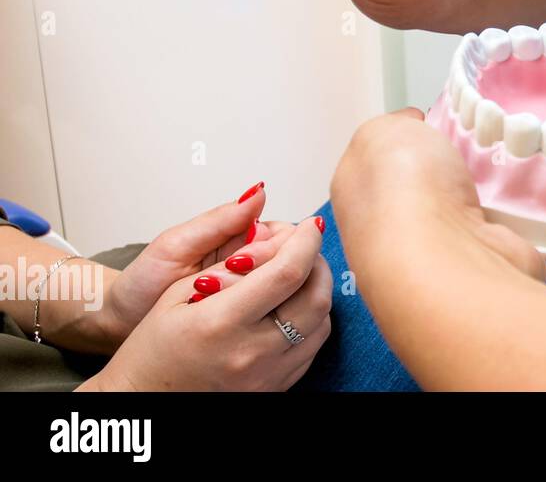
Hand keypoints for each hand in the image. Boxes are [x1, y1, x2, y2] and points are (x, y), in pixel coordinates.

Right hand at [82, 219, 331, 390]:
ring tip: (296, 275)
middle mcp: (250, 353)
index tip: (311, 225)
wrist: (145, 400)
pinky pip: (311, 348)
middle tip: (307, 246)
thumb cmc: (153, 347)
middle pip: (316, 298)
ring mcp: (266, 376)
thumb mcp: (178, 294)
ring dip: (317, 291)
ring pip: (321, 324)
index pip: (286, 273)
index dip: (307, 242)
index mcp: (221, 323)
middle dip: (318, 262)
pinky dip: (310, 321)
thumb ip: (230, 266)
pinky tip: (289, 308)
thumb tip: (274, 240)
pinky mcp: (275, 389)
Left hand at [94, 183, 273, 350]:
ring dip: (256, 293)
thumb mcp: (177, 245)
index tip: (240, 262)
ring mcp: (250, 287)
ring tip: (215, 300)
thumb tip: (258, 192)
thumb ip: (219, 219)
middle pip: (289, 259)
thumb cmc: (145, 282)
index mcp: (238, 233)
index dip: (272, 248)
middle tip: (219, 285)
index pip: (284, 233)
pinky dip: (256, 311)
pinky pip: (271, 308)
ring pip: (283, 284)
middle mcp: (250, 258)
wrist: (124, 319)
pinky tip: (231, 317)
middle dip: (261, 272)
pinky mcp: (247, 312)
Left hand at [331, 109, 545, 282]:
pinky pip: (495, 228)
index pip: (377, 158)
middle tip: (467, 146)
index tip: (429, 123)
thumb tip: (412, 132)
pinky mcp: (479, 264)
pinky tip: (516, 198)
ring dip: (480, 188)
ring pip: (460, 206)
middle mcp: (388, 226)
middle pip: (421, 183)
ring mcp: (435, 250)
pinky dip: (509, 213)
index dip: (403, 136)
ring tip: (497, 167)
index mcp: (356, 190)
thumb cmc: (407, 191)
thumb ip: (395, 124)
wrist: (451, 261)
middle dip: (446, 165)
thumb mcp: (384, 130)